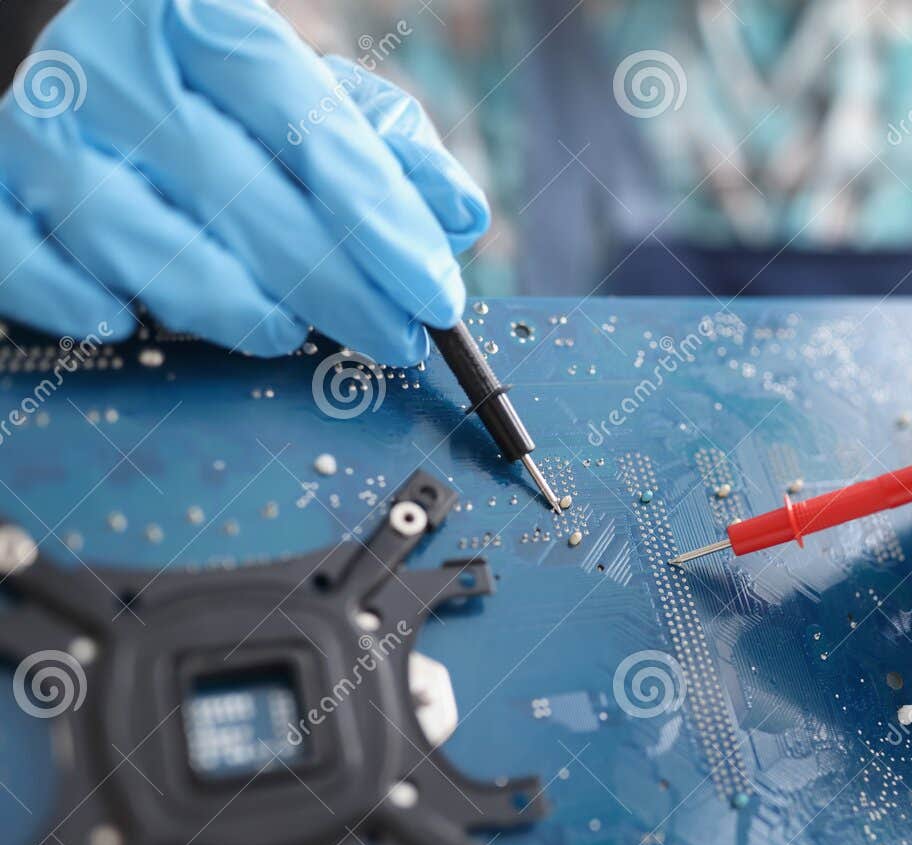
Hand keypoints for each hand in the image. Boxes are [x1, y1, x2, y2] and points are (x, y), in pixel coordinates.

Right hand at [0, 0, 488, 363]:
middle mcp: (113, 64)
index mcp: (201, 20)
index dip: (380, 219)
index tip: (433, 292)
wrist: (69, 50)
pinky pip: (23, 260)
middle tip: (392, 336)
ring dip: (225, 303)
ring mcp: (37, 125)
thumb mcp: (295, 87)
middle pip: (239, 192)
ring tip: (283, 332)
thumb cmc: (202, 80)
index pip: (308, 124)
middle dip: (333, 284)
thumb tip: (458, 214)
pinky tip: (125, 321)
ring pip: (139, 238)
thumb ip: (379, 146)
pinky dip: (75, 300)